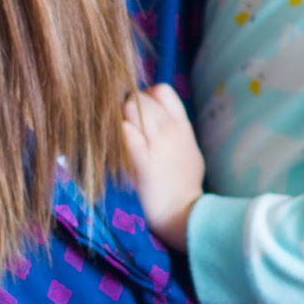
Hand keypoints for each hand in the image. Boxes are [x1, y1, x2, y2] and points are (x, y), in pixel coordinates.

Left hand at [123, 83, 205, 249]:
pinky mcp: (142, 160)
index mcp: (182, 125)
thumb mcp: (188, 150)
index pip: (162, 90)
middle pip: (141, 97)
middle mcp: (170, 129)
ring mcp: (158, 143)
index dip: (145, 95)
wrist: (184, 213)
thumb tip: (158, 117)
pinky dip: (117, 133)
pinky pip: (125, 132)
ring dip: (119, 117)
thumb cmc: (184, 185)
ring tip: (117, 136)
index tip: (138, 111)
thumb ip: (175, 130)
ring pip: (131, 108)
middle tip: (121, 127)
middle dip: (126, 107)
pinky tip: (115, 145)